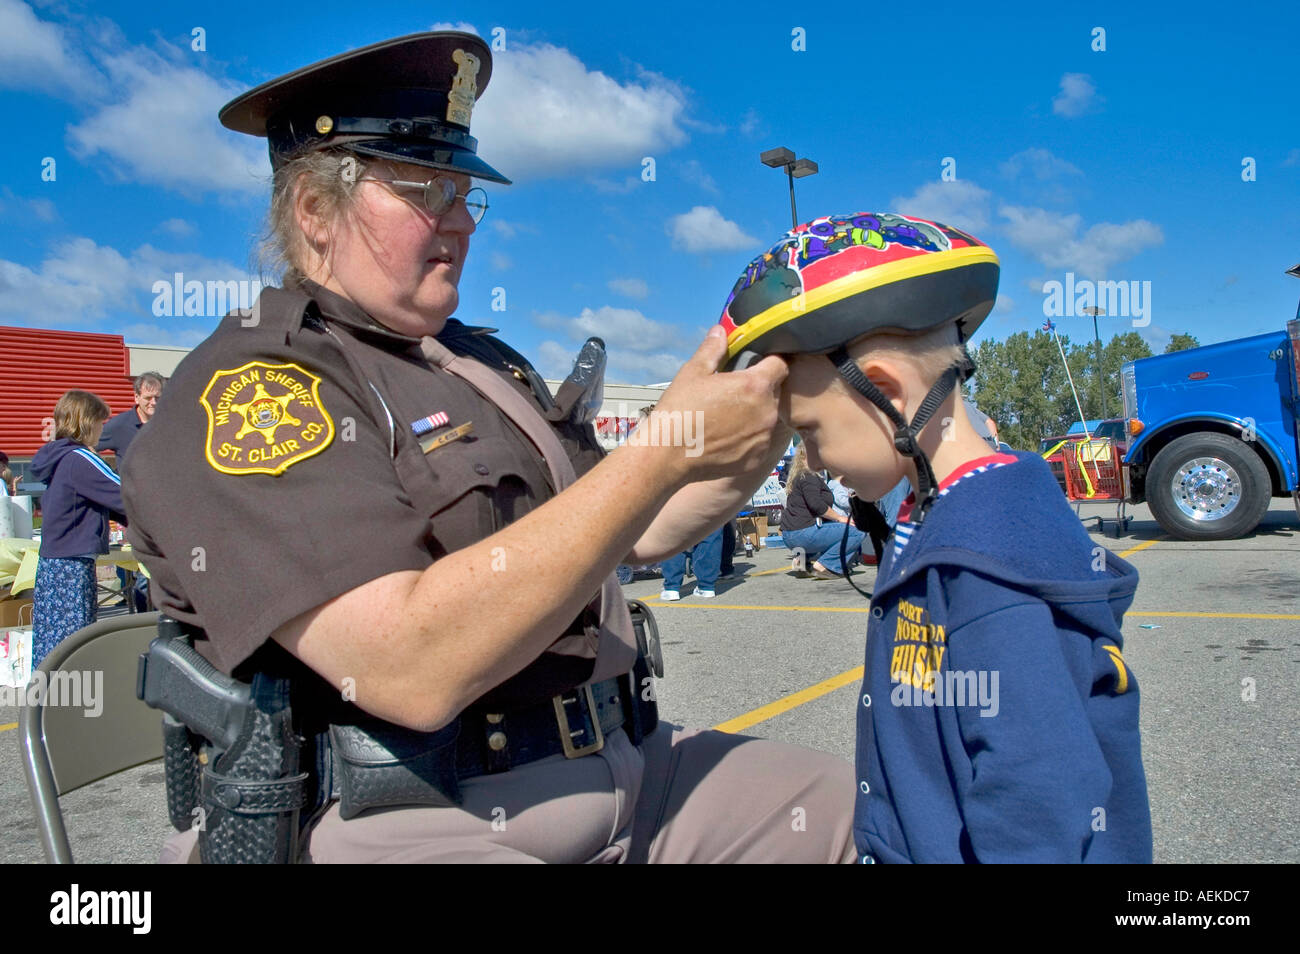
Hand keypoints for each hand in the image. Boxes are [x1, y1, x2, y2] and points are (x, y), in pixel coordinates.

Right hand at [635, 327, 788, 482]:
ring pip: (768, 418)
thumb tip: (721, 331)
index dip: (769, 363)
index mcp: (755, 385)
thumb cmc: (680, 409)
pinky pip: (760, 442)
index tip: (756, 366)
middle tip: (734, 394)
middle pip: (775, 393)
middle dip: (760, 390)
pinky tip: (727, 437)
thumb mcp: (693, 372)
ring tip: (728, 418)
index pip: (780, 365)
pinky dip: (749, 439)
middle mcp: (767, 411)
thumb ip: (713, 349)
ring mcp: (763, 437)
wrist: (669, 454)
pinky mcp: (757, 458)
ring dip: (755, 415)